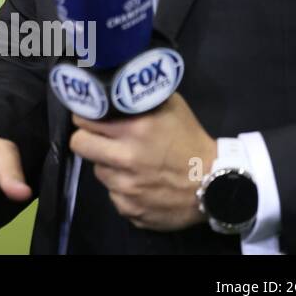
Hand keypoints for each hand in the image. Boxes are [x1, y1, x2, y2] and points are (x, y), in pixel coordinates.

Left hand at [69, 93, 217, 231]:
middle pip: (79, 145)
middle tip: (102, 139)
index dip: (87, 116)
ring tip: (129, 162)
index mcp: (134, 130)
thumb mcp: (170, 107)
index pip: (83, 119)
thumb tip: (112, 85)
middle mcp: (126, 159)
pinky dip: (122, 189)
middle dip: (87, 139)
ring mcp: (127, 188)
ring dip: (108, 165)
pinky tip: (140, 184)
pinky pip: (113, 195)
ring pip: (97, 171)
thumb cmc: (190, 140)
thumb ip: (139, 96)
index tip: (92, 117)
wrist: (216, 184)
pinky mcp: (130, 209)